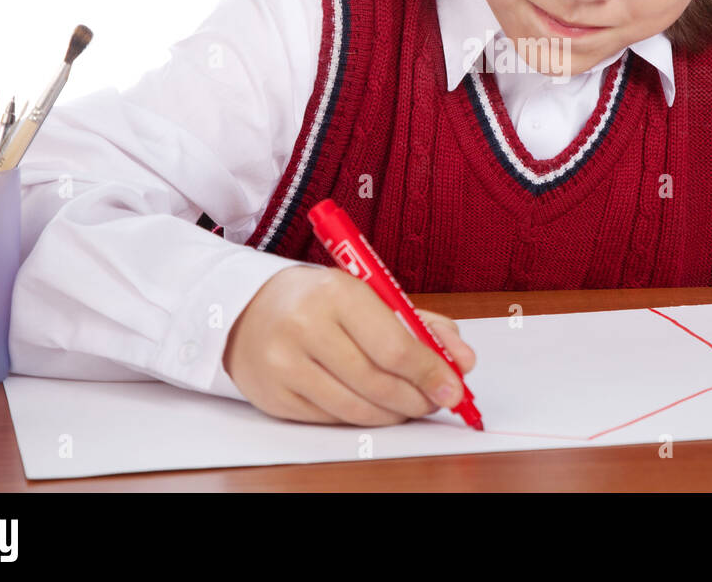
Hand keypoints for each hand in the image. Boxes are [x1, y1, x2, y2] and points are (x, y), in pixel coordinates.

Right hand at [222, 265, 475, 425]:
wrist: (248, 308)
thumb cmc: (321, 301)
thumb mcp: (370, 296)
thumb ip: (421, 326)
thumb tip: (463, 361)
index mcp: (336, 292)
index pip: (394, 345)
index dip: (429, 372)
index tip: (453, 387)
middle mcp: (305, 327)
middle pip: (377, 382)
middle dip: (416, 398)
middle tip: (436, 402)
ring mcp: (283, 364)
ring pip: (355, 407)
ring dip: (393, 413)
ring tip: (409, 406)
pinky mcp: (273, 396)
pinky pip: (331, 418)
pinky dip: (361, 417)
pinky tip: (374, 406)